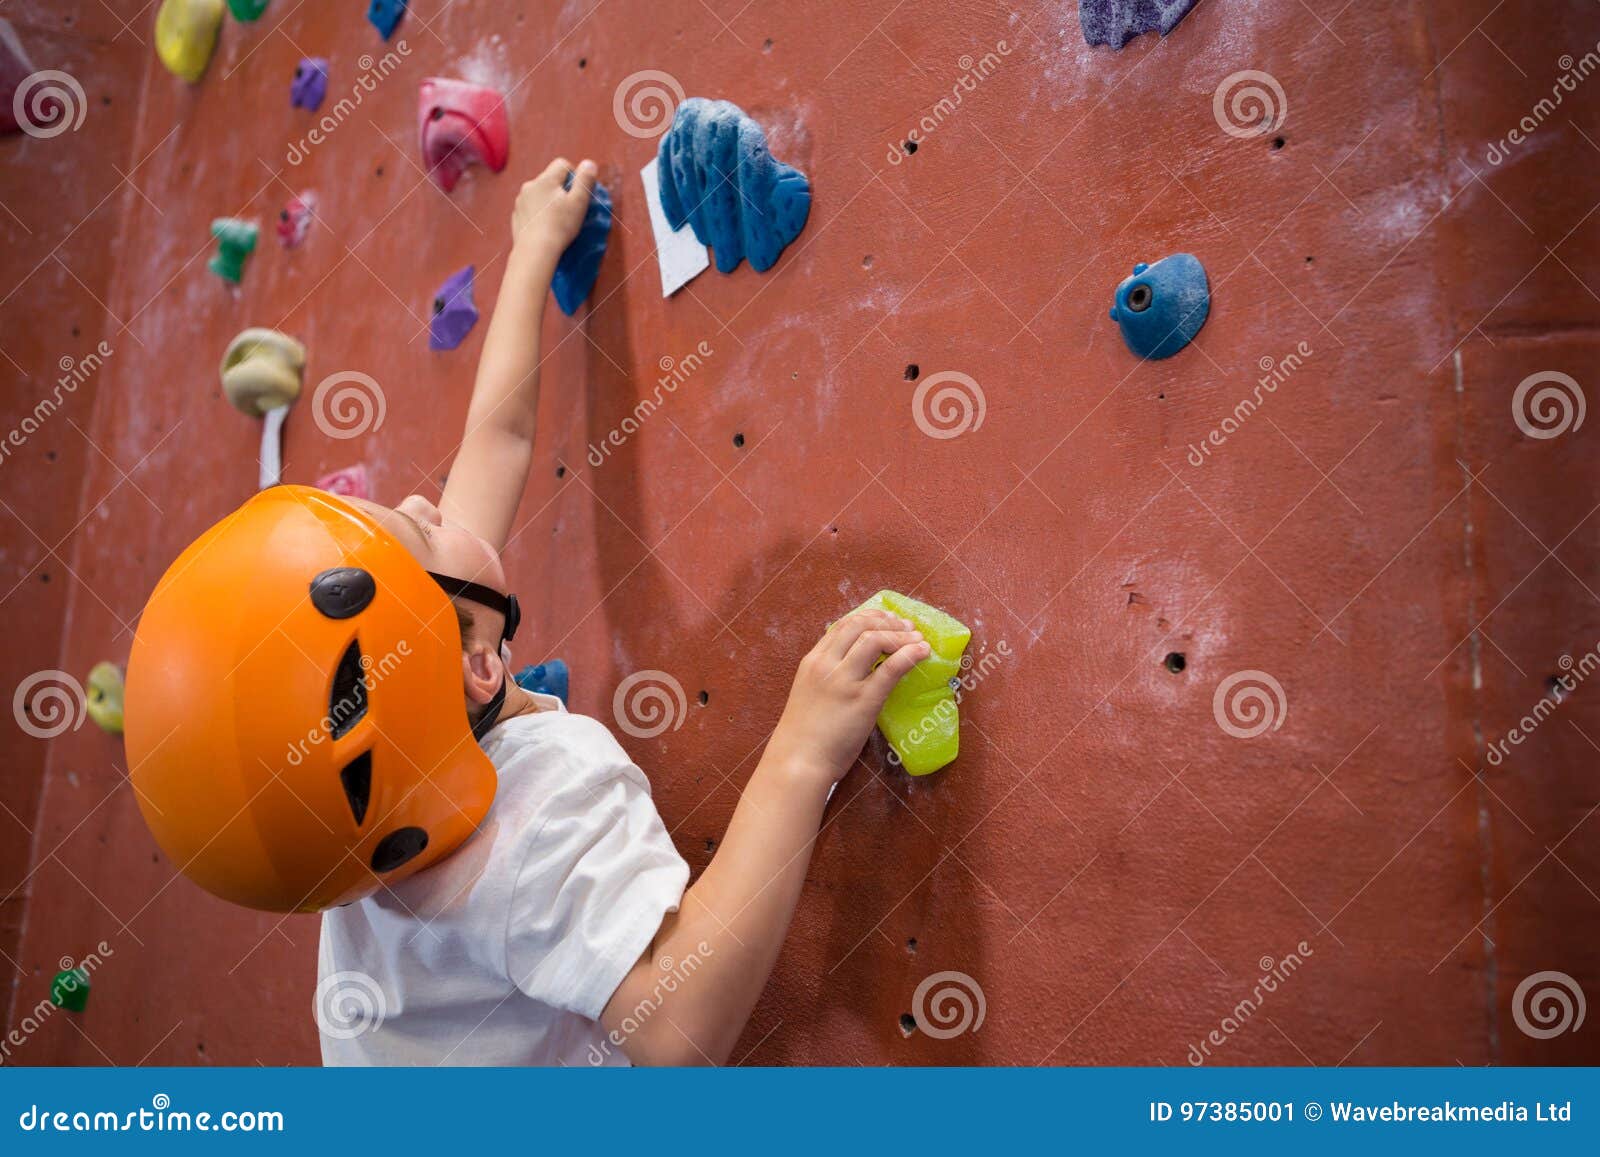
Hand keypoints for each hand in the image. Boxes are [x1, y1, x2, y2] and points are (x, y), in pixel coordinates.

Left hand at [511, 157, 596, 260]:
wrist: (535, 251)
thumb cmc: (560, 226)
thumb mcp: (579, 202)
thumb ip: (585, 180)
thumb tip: (589, 163)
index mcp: (545, 179)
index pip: (562, 164)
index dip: (574, 175)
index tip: (579, 193)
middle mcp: (530, 185)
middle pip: (550, 179)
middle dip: (561, 189)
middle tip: (570, 209)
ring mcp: (520, 201)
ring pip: (539, 193)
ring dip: (549, 201)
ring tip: (557, 220)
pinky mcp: (516, 215)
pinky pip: (531, 208)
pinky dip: (538, 213)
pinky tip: (545, 227)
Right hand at [766, 610, 929, 785]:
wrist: (797, 762)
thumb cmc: (803, 736)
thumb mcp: (809, 694)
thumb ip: (828, 677)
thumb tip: (856, 670)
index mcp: (813, 662)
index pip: (842, 625)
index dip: (869, 617)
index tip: (886, 620)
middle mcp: (827, 664)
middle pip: (860, 625)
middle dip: (887, 621)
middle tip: (907, 626)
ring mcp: (844, 681)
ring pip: (875, 639)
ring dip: (901, 635)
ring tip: (917, 639)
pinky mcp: (863, 700)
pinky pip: (890, 668)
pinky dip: (909, 654)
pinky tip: (921, 652)